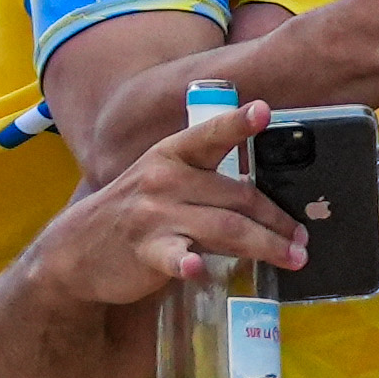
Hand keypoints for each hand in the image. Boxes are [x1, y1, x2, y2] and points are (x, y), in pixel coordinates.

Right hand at [25, 93, 300, 312]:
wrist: (75, 252)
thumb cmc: (133, 215)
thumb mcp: (160, 181)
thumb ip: (203, 179)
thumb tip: (261, 193)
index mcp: (170, 156)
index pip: (209, 135)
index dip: (237, 123)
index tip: (262, 110)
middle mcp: (163, 179)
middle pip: (238, 197)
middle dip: (277, 220)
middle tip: (303, 238)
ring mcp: (153, 215)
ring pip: (226, 227)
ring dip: (266, 245)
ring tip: (294, 258)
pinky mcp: (145, 250)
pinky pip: (174, 255)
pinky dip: (188, 261)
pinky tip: (199, 266)